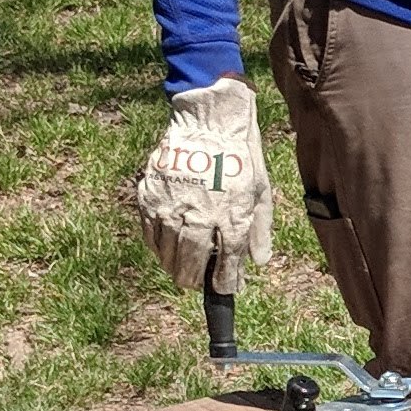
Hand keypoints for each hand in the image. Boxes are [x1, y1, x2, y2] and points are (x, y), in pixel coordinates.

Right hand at [130, 75, 276, 291]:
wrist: (209, 120)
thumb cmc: (240, 155)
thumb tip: (260, 261)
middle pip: (193, 263)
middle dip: (195, 280)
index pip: (228, 262)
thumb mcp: (261, 190)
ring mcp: (172, 207)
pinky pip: (150, 233)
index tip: (225, 290)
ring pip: (168, 252)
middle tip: (194, 285)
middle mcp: (200, 216)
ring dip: (173, 267)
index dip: (225, 282)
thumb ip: (261, 228)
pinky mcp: (151, 196)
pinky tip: (162, 251)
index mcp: (231, 216)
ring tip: (179, 273)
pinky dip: (156, 247)